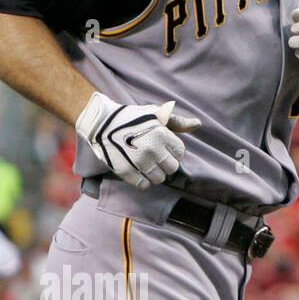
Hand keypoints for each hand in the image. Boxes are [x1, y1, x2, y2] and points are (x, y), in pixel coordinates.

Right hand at [75, 91, 199, 189]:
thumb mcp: (155, 114)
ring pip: (159, 179)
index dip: (173, 151)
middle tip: (156, 158)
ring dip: (155, 174)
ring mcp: (138, 161)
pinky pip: (143, 185)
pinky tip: (137, 171)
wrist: (101, 123)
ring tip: (146, 164)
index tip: (164, 147)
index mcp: (162, 134)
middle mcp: (152, 149)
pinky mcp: (126, 171)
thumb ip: (177, 121)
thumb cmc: (132, 118)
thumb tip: (198, 124)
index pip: (180, 153)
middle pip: (172, 168)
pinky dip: (142, 181)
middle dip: (166, 164)